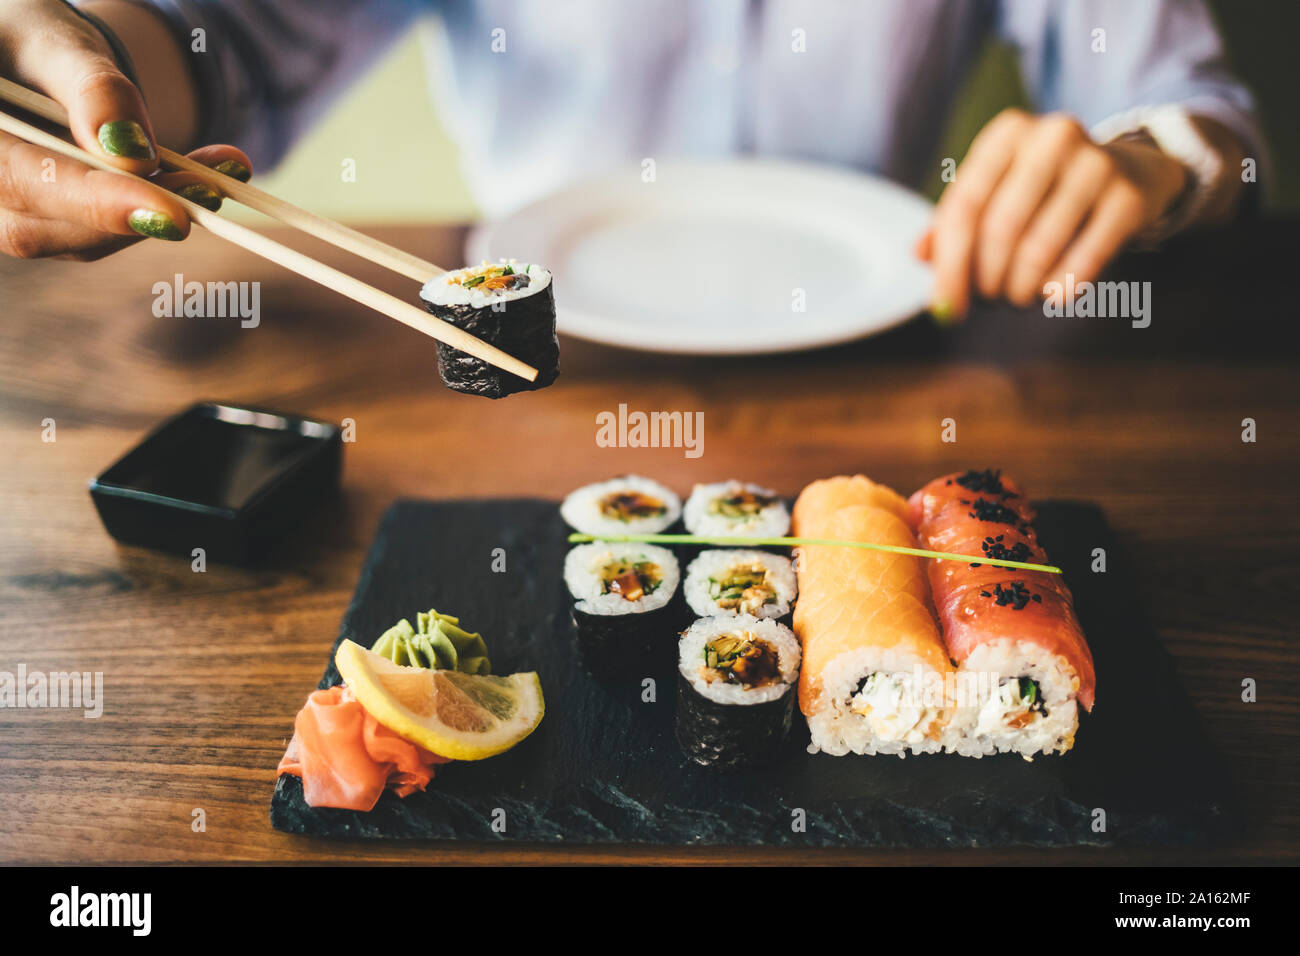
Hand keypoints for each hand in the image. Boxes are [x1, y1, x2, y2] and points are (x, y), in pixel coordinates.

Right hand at [0, 0, 251, 260]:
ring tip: (213, 177)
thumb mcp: (55, 42)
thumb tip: (133, 152)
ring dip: (152, 214)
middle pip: (41, 227)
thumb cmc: (31, 38)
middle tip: (208, 192)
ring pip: (76, 240)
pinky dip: (152, 209)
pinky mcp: (43, 222)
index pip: (21, 181)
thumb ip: (91, 91)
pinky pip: (98, 232)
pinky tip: (201, 180)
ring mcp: (3, 211)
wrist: (26, 56)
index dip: (95, 203)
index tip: (170, 215)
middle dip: (132, 216)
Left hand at [916, 108, 1188, 320]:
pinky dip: (1060, 289)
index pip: (964, 207)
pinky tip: (1053, 294)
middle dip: (986, 280)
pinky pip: (1083, 262)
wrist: (1130, 171)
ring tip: (1019, 294)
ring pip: (1038, 249)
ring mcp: (1096, 163)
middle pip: (999, 230)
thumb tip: (919, 256)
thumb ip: (952, 223)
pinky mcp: (1128, 197)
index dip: (949, 265)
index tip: (944, 307)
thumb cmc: (1043, 191)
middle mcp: (1052, 137)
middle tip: (989, 300)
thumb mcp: (996, 192)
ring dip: (1020, 289)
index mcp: (1007, 133)